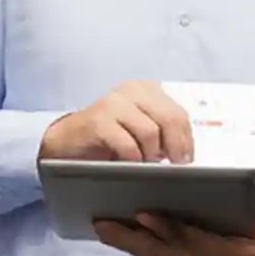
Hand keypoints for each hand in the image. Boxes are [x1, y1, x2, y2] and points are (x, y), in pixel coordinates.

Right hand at [38, 81, 193, 163]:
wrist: (68, 141)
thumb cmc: (108, 138)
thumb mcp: (140, 128)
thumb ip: (162, 130)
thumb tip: (186, 153)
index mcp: (145, 89)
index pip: (179, 114)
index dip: (186, 140)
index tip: (185, 160)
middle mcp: (130, 91)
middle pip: (169, 119)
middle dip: (175, 148)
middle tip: (172, 166)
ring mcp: (112, 104)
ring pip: (150, 132)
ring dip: (151, 154)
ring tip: (145, 163)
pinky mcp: (98, 121)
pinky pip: (128, 144)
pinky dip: (133, 159)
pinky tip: (129, 163)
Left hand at [94, 188, 254, 255]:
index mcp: (211, 253)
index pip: (184, 238)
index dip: (164, 227)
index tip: (144, 212)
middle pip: (152, 248)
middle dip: (126, 235)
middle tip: (100, 222)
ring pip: (145, 250)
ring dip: (121, 238)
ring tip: (96, 223)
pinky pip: (147, 251)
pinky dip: (128, 241)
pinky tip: (109, 228)